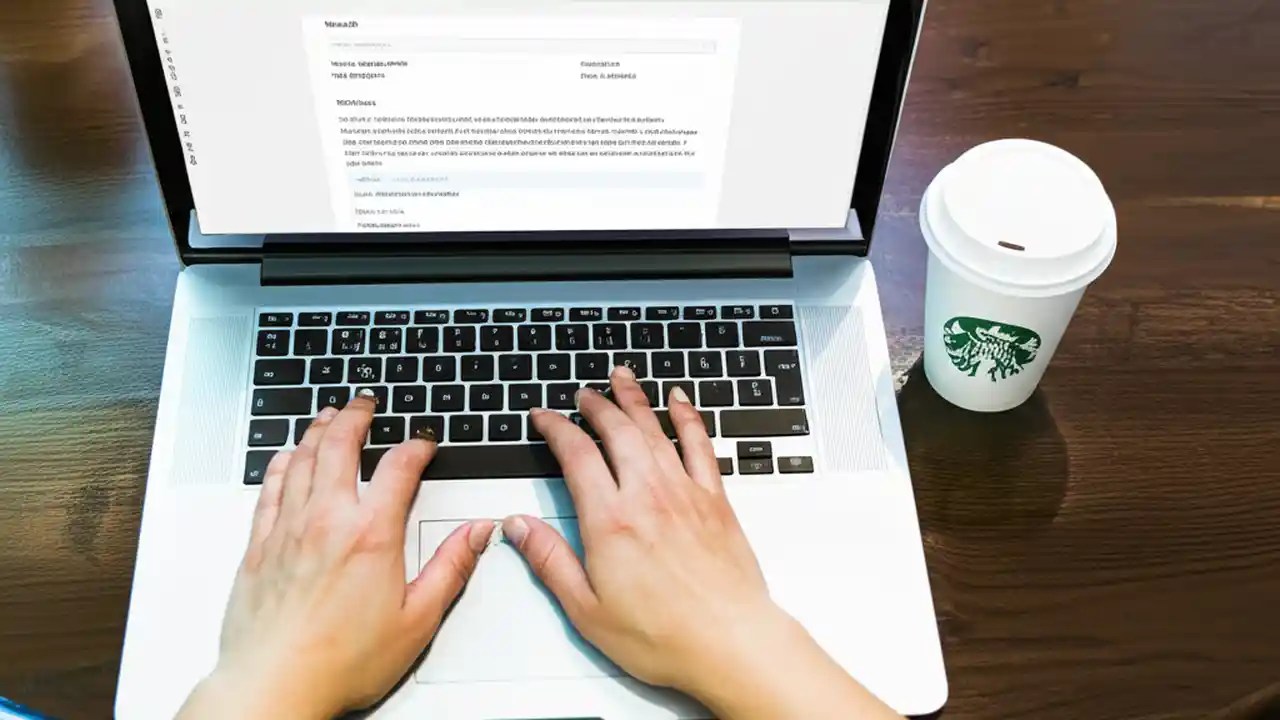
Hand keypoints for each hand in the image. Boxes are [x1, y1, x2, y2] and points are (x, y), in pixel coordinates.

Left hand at [179, 394, 493, 719]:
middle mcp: (326, 521)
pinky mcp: (258, 545)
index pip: (398, 468)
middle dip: (355, 416)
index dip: (415, 447)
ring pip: (301, 459)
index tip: (423, 443)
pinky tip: (287, 456)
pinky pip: (269, 487)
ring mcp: (287, 529)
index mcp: (371, 536)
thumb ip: (450, 568)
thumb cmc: (342, 663)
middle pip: (339, 445)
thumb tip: (477, 533)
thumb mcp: (417, 621)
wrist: (275, 686)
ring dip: (317, 430)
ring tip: (328, 415)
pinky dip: (281, 463)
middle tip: (364, 403)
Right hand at [507, 367, 900, 719]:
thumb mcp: (586, 610)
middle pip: (616, 431)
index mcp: (609, 521)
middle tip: (582, 394)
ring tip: (621, 377)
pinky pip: (699, 445)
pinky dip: (687, 418)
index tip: (543, 417)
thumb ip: (550, 561)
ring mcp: (684, 493)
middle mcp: (646, 496)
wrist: (729, 642)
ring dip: (635, 399)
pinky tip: (680, 401)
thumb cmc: (662, 636)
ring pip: (654, 430)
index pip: (575, 455)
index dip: (555, 429)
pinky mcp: (714, 500)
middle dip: (595, 406)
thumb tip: (517, 526)